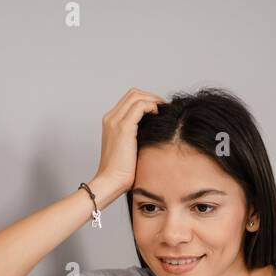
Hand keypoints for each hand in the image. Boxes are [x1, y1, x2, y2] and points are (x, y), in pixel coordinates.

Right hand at [91, 88, 164, 203]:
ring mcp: (115, 121)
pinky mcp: (123, 128)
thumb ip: (136, 137)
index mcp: (110, 122)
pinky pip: (140, 106)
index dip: (146, 100)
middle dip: (151, 97)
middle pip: (133, 94)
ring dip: (153, 100)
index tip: (159, 110)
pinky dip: (152, 106)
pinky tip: (158, 116)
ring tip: (164, 110)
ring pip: (137, 96)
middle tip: (164, 108)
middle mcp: (111, 118)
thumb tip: (153, 131)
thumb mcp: (129, 149)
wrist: (110, 182)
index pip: (129, 100)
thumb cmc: (121, 172)